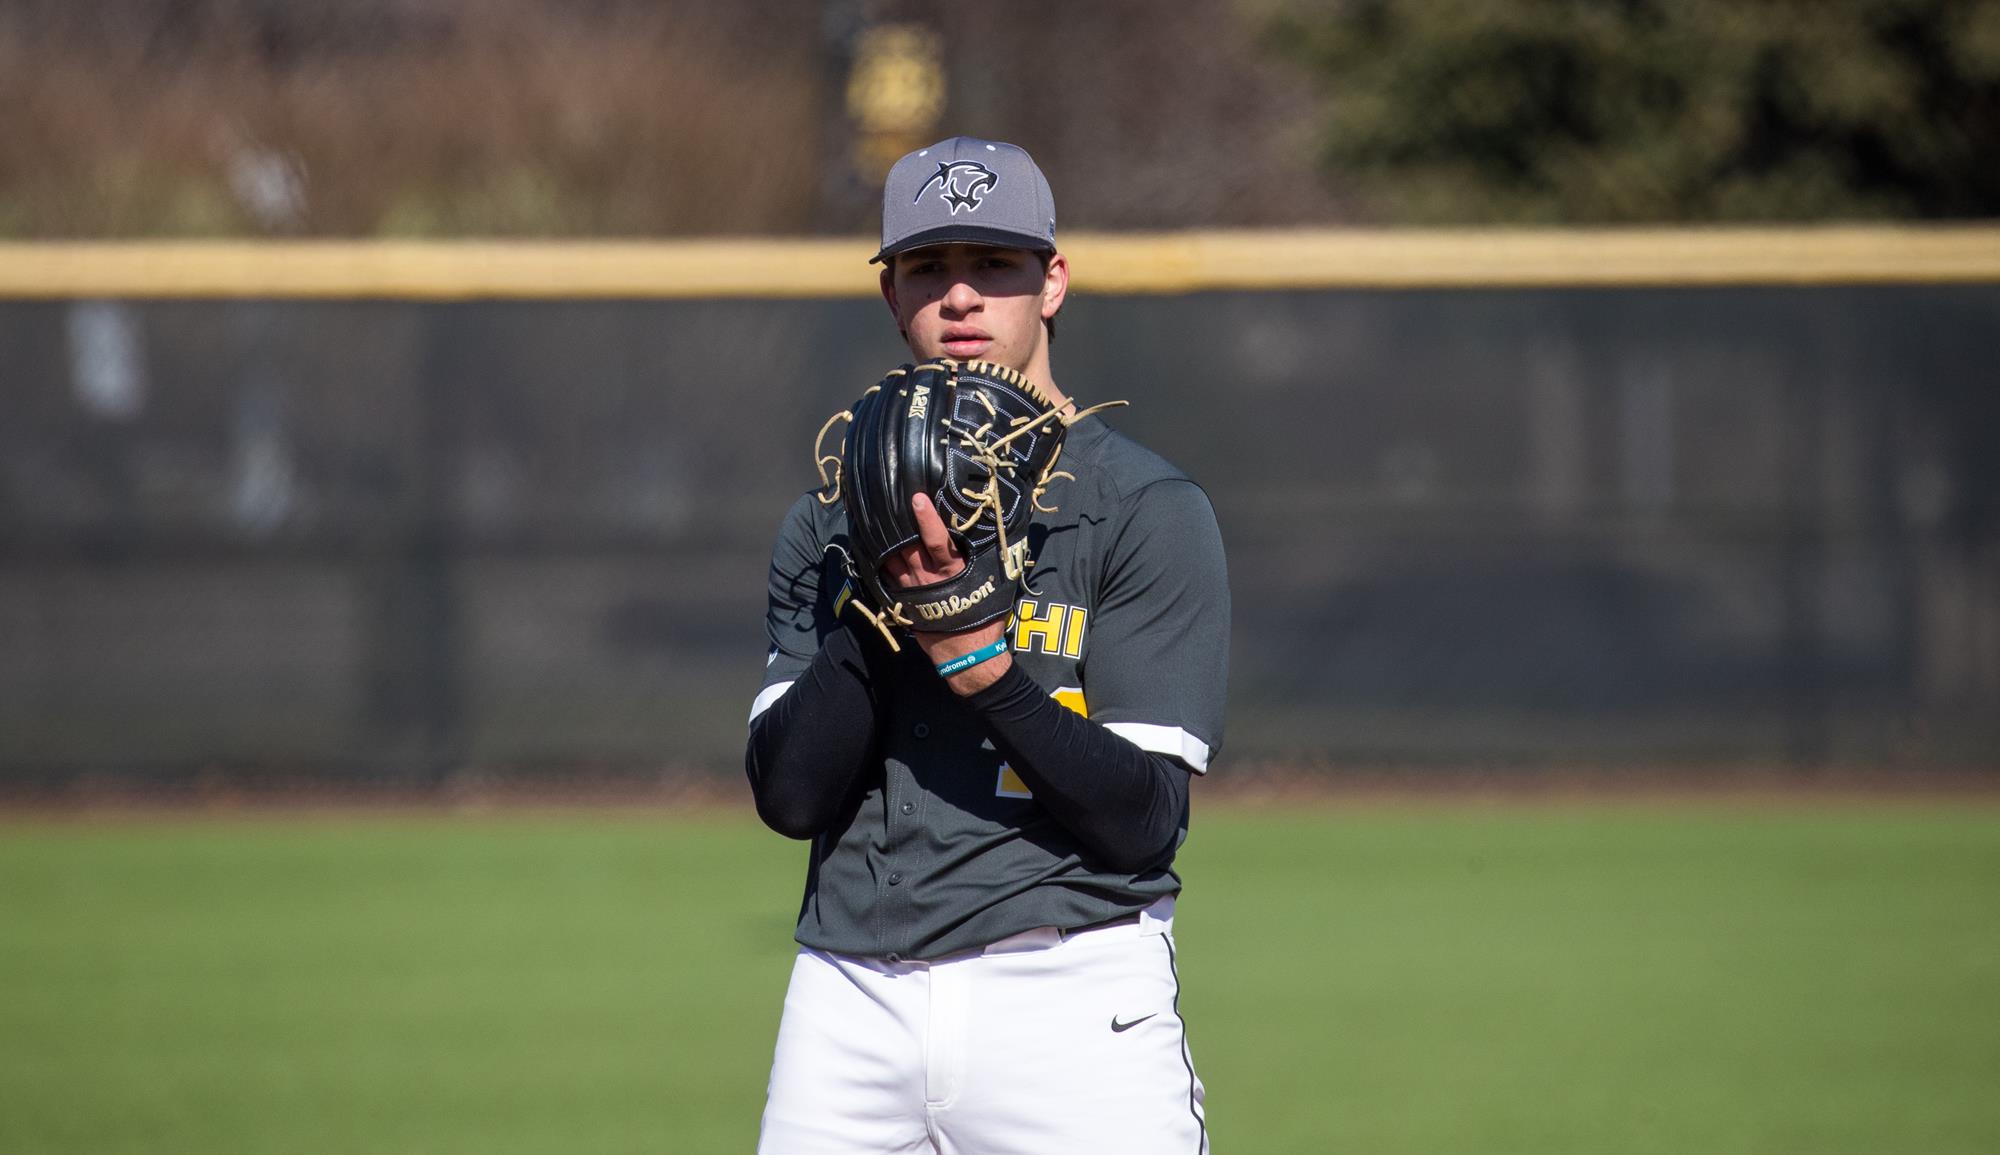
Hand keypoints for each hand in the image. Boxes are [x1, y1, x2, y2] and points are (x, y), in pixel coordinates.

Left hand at [885, 494, 1011, 693]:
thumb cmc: (984, 620)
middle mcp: (928, 577)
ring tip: (875, 518)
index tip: (916, 498)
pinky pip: (885, 578)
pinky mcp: (903, 602)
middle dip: (896, 523)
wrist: (967, 656)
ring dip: (883, 540)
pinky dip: (878, 563)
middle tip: (887, 500)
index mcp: (952, 570)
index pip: (936, 540)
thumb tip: (998, 536)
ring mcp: (912, 590)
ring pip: (891, 560)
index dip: (926, 518)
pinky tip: (871, 549)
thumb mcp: (993, 587)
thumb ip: (988, 561)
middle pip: (906, 545)